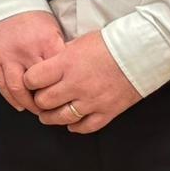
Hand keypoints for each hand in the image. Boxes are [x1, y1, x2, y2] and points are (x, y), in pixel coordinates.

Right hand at [0, 9, 65, 112]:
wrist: (7, 0)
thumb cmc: (34, 15)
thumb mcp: (54, 30)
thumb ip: (61, 52)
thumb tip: (71, 75)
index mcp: (46, 42)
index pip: (58, 74)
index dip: (64, 90)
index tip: (69, 98)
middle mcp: (27, 51)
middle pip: (40, 85)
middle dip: (48, 101)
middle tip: (55, 110)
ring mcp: (8, 56)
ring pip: (18, 89)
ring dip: (28, 104)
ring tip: (37, 110)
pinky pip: (1, 84)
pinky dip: (10, 98)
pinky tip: (19, 104)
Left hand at [24, 30, 143, 133]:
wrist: (140, 52)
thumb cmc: (109, 43)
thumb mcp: (78, 42)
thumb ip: (61, 56)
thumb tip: (49, 62)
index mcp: (65, 64)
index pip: (33, 79)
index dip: (29, 81)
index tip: (31, 82)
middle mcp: (75, 84)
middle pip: (44, 101)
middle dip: (39, 101)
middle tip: (40, 99)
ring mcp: (91, 100)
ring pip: (61, 117)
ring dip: (51, 118)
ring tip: (48, 116)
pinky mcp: (107, 111)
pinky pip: (86, 127)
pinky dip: (75, 127)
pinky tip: (71, 123)